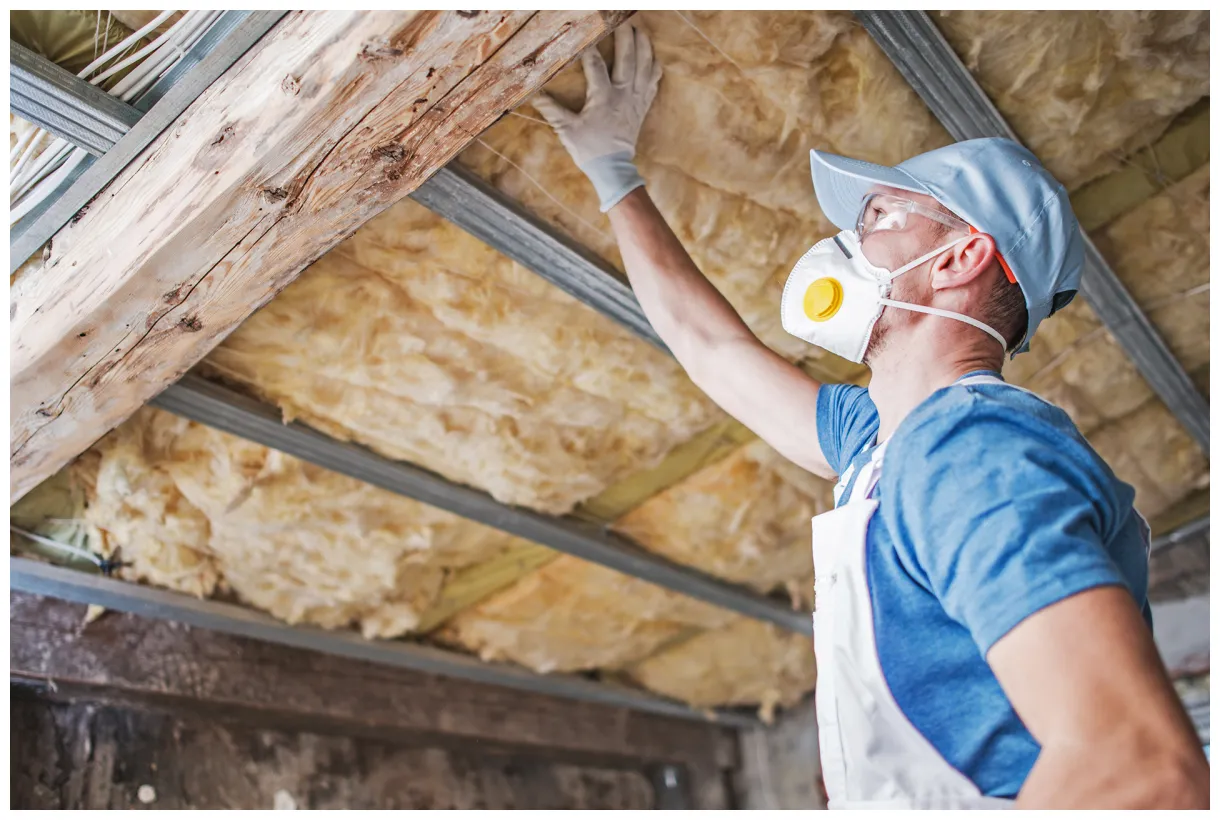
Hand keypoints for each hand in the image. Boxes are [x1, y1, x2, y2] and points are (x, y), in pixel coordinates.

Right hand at [532, 24, 661, 210]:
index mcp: (603, 97)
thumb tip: (534, 94)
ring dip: (644, 47)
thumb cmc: (590, 150)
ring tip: (640, 31)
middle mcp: (623, 95)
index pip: (597, 66)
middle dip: (625, 38)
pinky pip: (653, 83)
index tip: (587, 34)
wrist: (613, 169)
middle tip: (623, 21)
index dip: (591, 49)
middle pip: (628, 59)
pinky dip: (654, 68)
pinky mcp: (643, 107)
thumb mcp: (567, 130)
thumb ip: (552, 110)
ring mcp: (636, 100)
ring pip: (645, 67)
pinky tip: (653, 57)